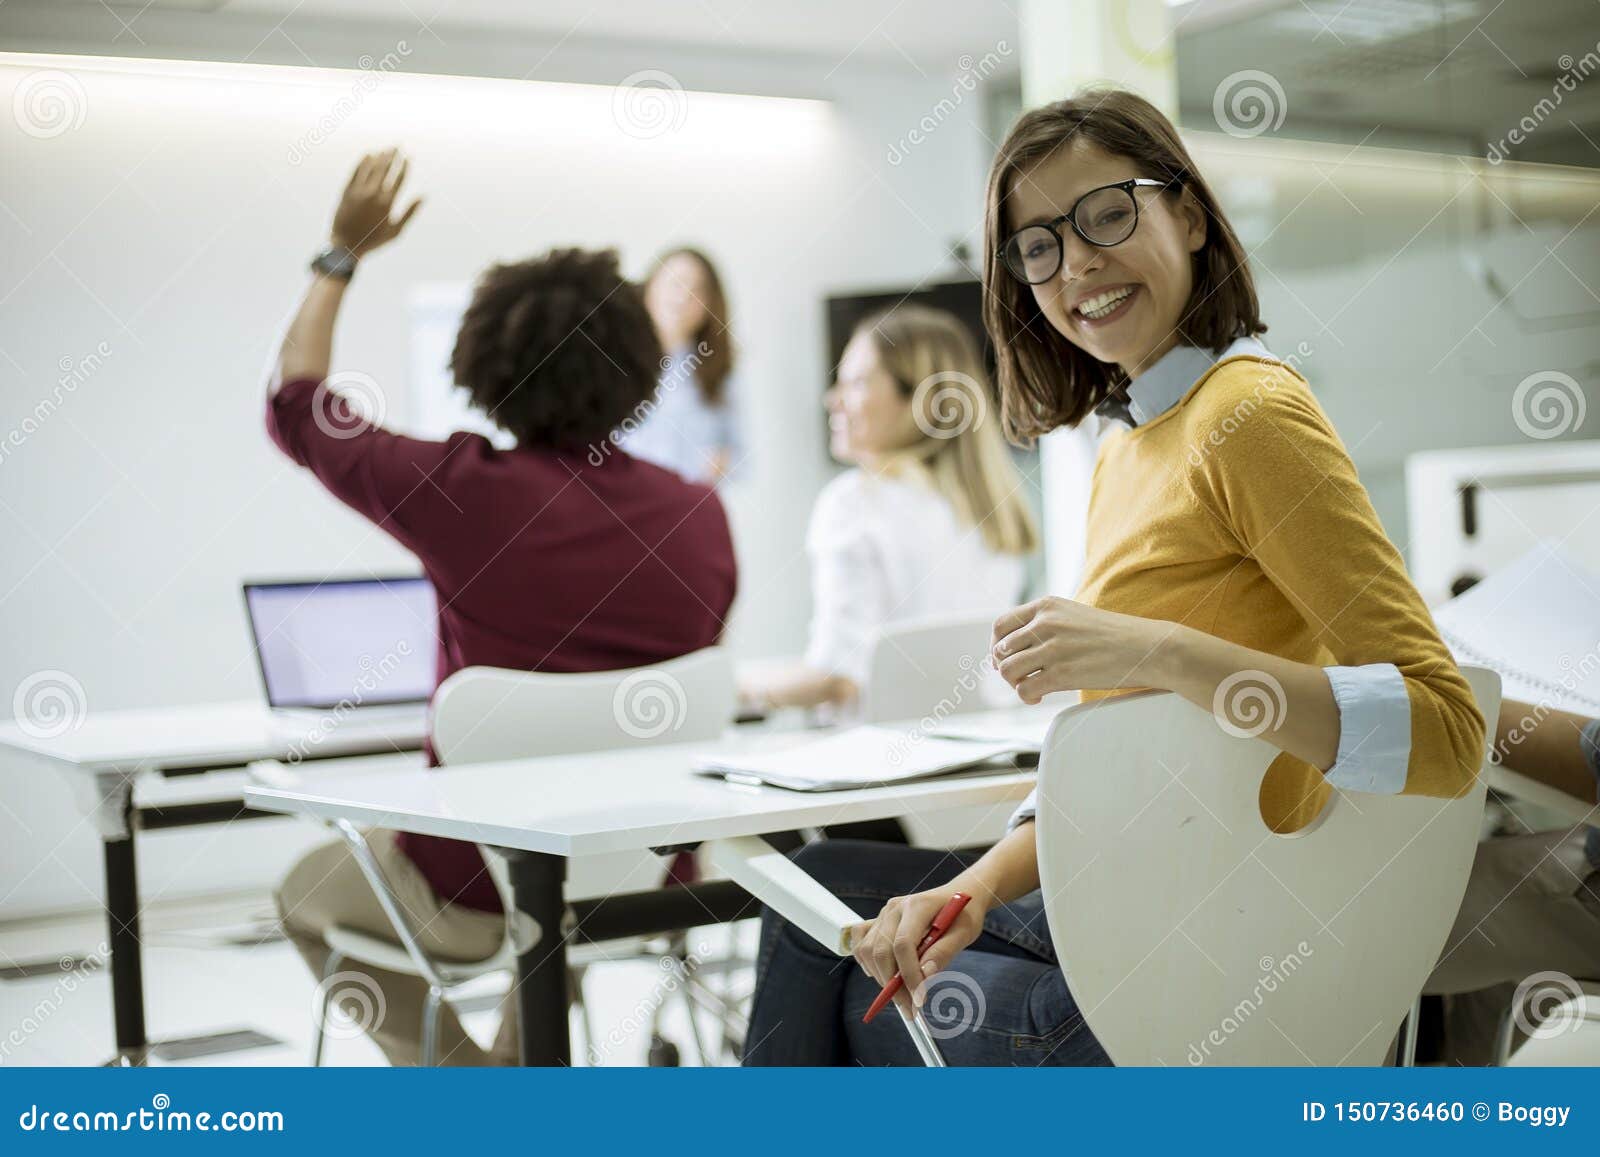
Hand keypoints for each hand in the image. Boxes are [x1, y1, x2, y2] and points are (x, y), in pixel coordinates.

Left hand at [329, 148, 421, 256]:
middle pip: (385, 169)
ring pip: (370, 167)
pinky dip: (362, 162)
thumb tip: (423, 197)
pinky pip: (356, 172)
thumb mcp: (396, 231)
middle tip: (398, 146)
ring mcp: (358, 191)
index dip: (405, 165)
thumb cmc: (373, 241)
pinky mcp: (346, 191)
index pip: (399, 178)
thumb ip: (410, 213)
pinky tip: (368, 155)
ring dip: (379, 156)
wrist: (345, 245)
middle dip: (393, 156)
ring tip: (385, 149)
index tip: (409, 156)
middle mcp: (373, 194)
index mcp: (387, 203)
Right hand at [850, 886, 985, 1016]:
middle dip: (893, 985)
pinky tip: (881, 974)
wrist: (961, 894)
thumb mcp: (964, 933)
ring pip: (867, 950)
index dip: (908, 975)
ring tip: (901, 995)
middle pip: (881, 951)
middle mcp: (895, 907)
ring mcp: (884, 913)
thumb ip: (943, 952)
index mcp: (918, 906)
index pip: (903, 944)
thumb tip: (924, 975)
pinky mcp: (878, 920)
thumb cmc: (964, 914)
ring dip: (880, 978)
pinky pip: (860, 942)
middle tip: (910, 1008)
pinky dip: (866, 962)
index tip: (919, 1000)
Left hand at [991, 596, 1171, 703]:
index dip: (996, 646)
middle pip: (1000, 650)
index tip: (1004, 658)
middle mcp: (1045, 624)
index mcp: (1046, 606)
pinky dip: (1027, 697)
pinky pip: (1024, 689)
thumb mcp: (1073, 615)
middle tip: (1021, 677)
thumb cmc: (1113, 635)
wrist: (1147, 647)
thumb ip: (1045, 624)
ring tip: (1031, 687)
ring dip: (1015, 683)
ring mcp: (1053, 648)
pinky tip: (1039, 698)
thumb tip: (1012, 648)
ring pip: (1007, 670)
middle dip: (1005, 668)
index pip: (1001, 625)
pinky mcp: (1062, 673)